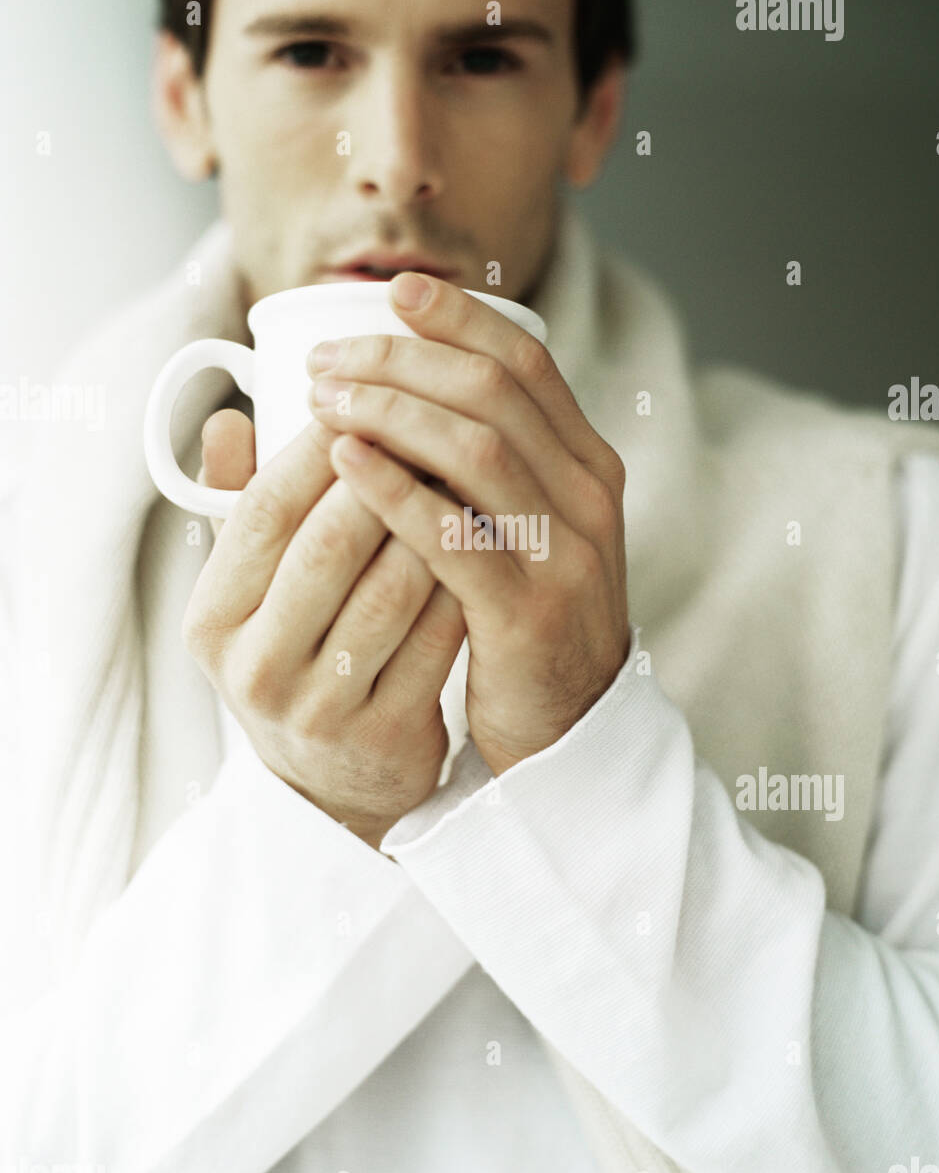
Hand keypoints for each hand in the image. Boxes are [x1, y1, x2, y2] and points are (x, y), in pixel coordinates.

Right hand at [184, 408, 465, 848]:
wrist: (336, 778)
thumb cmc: (300, 651)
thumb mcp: (252, 593)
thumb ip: (237, 506)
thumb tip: (229, 420)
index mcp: (214, 618)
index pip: (262, 509)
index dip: (318, 445)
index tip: (367, 394)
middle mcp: (257, 666)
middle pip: (330, 542)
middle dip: (389, 471)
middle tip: (433, 422)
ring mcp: (322, 706)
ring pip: (395, 585)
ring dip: (439, 517)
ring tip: (470, 468)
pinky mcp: (387, 733)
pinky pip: (441, 636)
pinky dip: (466, 576)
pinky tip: (489, 537)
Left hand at [306, 272, 629, 776]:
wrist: (571, 728)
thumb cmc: (522, 617)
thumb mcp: (525, 526)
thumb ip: (485, 462)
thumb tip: (407, 386)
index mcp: (587, 463)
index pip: (526, 361)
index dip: (459, 317)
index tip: (393, 291)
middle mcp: (588, 495)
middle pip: (493, 391)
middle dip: (404, 359)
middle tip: (329, 358)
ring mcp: (565, 553)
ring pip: (476, 449)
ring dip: (390, 412)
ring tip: (323, 397)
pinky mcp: (528, 611)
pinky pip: (453, 534)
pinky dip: (393, 489)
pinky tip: (343, 462)